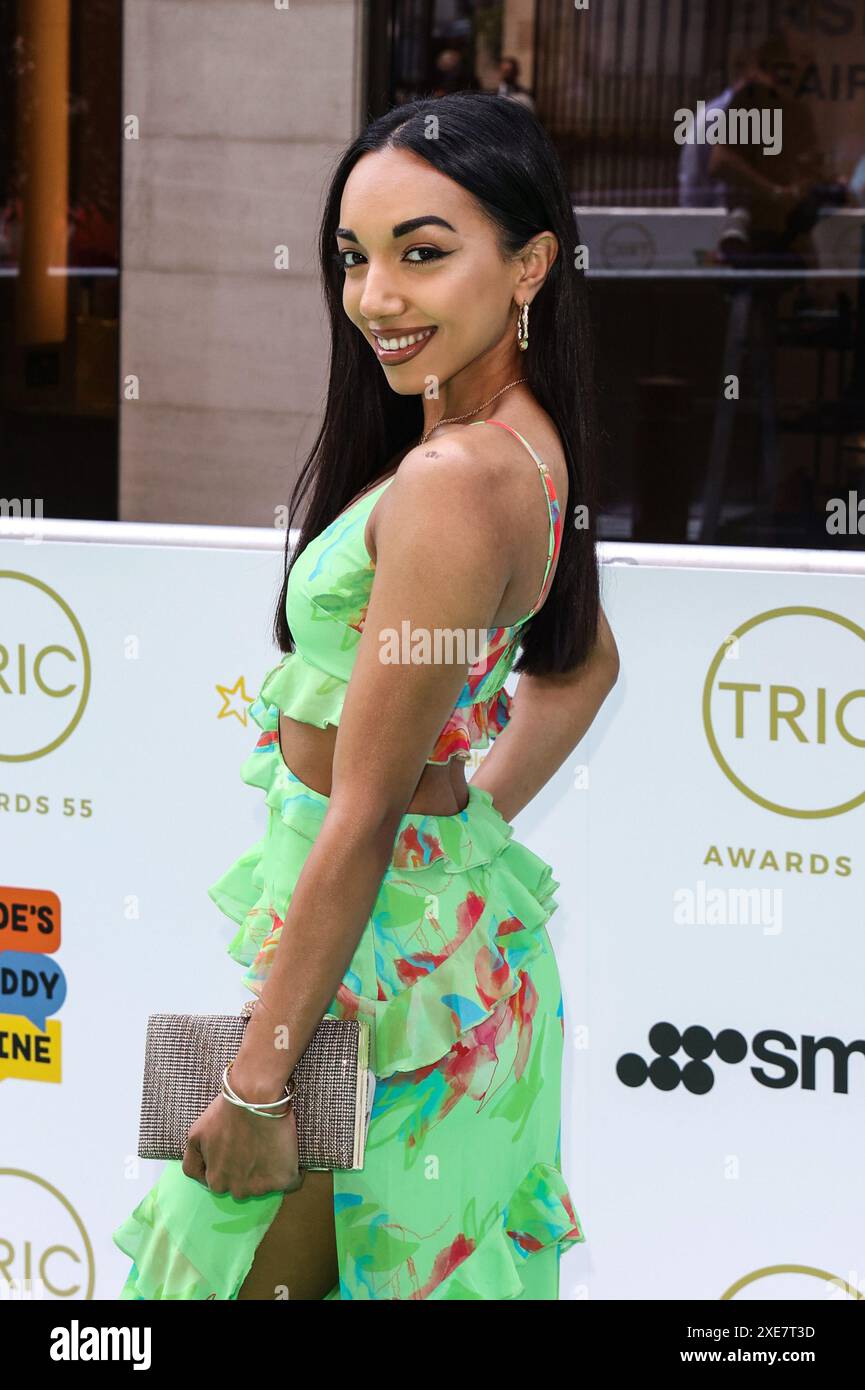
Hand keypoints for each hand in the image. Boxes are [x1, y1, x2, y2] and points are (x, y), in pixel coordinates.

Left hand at [182, 1087, 302, 1198]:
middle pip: (244, 1188)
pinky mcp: (282, 1179)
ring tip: (272, 1145)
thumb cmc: (226, 1111)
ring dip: (269, 1171)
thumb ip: (193, 1163)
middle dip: (248, 1172)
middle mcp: (236, 1190)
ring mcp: (260, 1187)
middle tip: (256, 1146)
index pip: (222, 1185)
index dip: (231, 1165)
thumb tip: (203, 1178)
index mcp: (215, 1181)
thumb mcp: (196, 1136)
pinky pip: (291, 1183)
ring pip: (265, 1186)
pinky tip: (289, 1153)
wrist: (254, 1096)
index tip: (239, 1151)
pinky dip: (292, 1171)